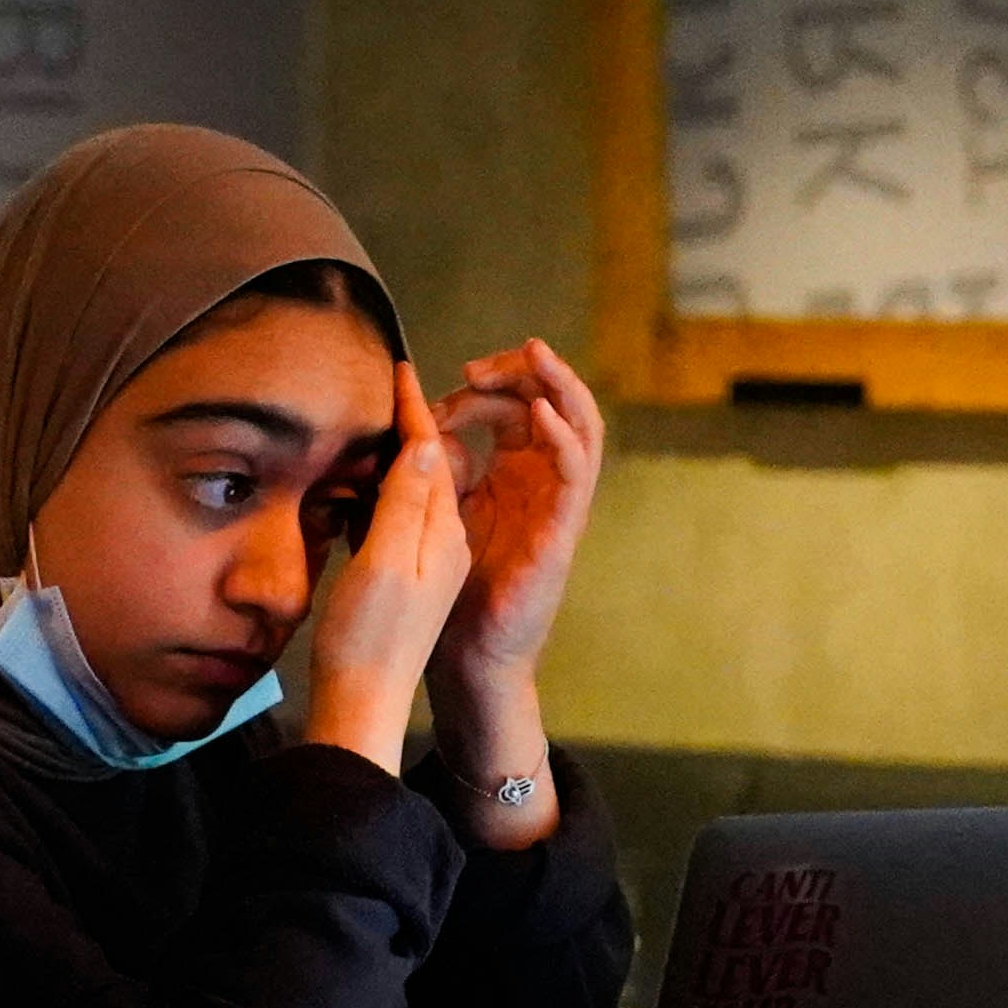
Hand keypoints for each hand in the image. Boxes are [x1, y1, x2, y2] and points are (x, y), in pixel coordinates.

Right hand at [295, 362, 469, 773]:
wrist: (363, 706)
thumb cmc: (368, 641)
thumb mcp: (384, 564)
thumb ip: (404, 503)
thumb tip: (427, 443)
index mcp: (440, 533)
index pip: (431, 454)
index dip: (414, 410)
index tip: (400, 370)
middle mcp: (444, 544)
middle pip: (435, 467)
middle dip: (419, 424)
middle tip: (396, 387)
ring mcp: (428, 564)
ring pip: (421, 492)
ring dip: (407, 456)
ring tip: (387, 423)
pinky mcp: (409, 583)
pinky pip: (406, 518)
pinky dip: (391, 490)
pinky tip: (368, 487)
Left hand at [430, 340, 602, 698]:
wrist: (465, 652)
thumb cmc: (451, 588)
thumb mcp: (437, 509)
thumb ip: (437, 466)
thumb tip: (426, 421)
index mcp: (512, 472)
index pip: (514, 403)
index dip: (484, 384)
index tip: (438, 387)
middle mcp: (541, 481)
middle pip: (551, 401)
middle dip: (521, 370)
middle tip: (480, 365)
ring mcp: (557, 503)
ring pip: (580, 425)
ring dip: (560, 384)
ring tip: (536, 354)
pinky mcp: (563, 530)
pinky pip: (578, 473)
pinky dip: (565, 436)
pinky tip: (539, 413)